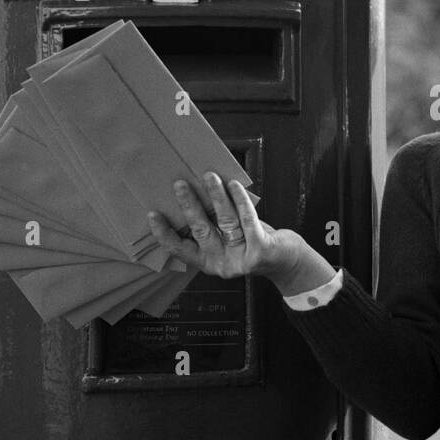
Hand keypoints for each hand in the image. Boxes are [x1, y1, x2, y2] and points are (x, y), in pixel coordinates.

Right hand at [147, 173, 304, 281]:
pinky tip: (234, 185)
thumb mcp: (227, 240)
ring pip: (225, 221)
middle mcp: (221, 263)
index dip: (165, 234)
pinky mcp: (260, 250)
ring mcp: (240, 258)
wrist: (287, 261)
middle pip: (201, 231)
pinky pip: (248, 220)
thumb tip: (192, 193)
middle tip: (179, 184)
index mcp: (208, 262)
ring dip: (216, 196)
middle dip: (190, 206)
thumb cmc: (253, 243)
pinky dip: (240, 200)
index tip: (152, 214)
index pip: (181, 250)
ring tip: (208, 176)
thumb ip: (212, 226)